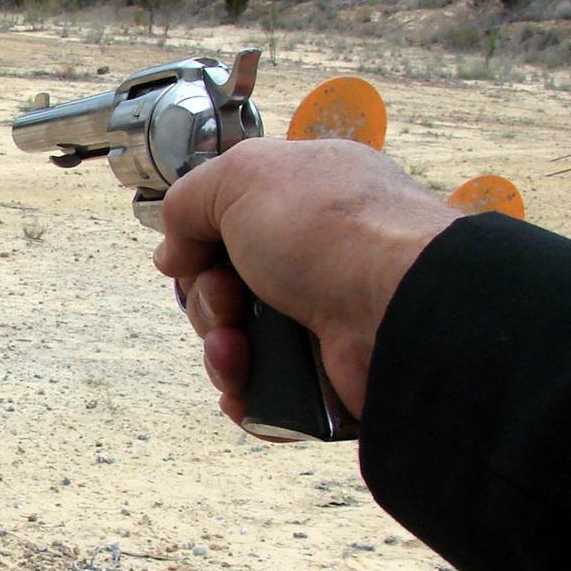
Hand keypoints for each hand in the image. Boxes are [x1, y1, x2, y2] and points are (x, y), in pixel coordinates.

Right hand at [153, 138, 460, 427]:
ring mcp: (326, 317)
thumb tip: (172, 251)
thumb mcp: (243, 177)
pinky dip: (246, 392)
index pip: (231, 223)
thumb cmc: (331, 230)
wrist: (398, 307)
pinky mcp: (331, 376)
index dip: (199, 244)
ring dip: (221, 351)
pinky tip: (245, 386)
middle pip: (227, 288)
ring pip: (241, 343)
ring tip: (237, 351)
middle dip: (209, 301)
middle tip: (231, 301)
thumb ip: (189, 200)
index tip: (190, 256)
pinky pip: (267, 393)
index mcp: (304, 198)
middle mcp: (317, 256)